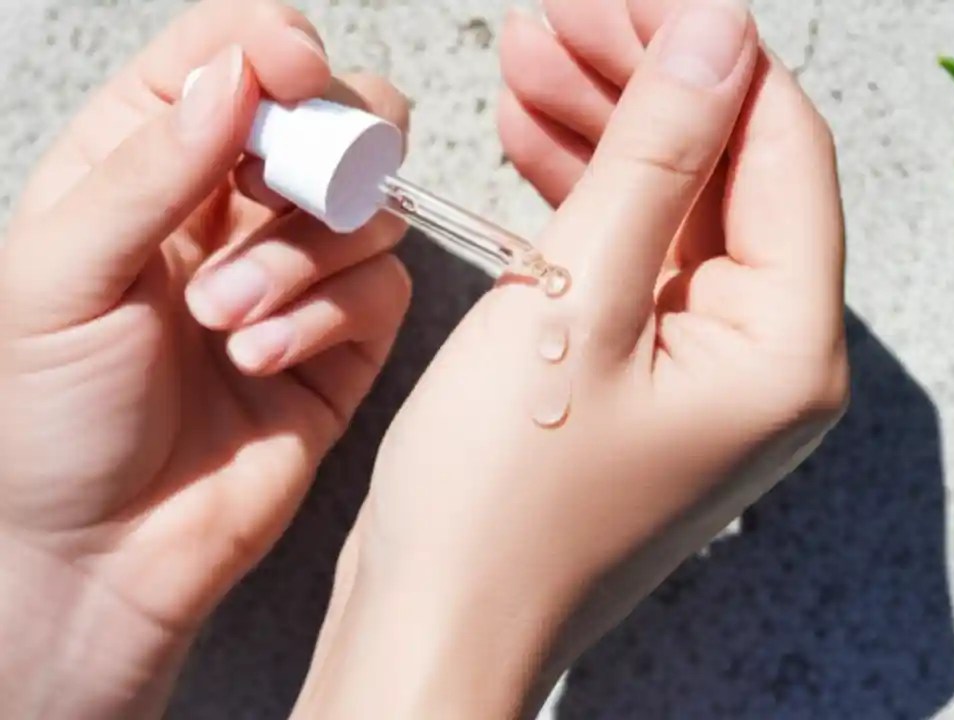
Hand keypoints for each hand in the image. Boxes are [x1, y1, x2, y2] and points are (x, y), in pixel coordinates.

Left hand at [0, 0, 409, 714]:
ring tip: (226, 323)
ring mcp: (299, 272)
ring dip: (303, 257)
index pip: (231, 54)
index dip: (274, 46)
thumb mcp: (60, 275)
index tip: (292, 71)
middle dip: (325, 147)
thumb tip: (240, 71)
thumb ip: (151, 166)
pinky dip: (328, 317)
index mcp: (145, 159)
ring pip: (370, 201)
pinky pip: (383, 287)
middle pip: (334, 111)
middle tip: (282, 195)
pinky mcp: (347, 341)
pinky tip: (259, 361)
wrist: (98, 555)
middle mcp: (232, 204)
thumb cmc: (46, 415)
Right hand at [298, 0, 847, 715]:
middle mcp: (771, 357)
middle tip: (561, 15)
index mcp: (786, 346)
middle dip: (648, 82)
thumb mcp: (575, 299)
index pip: (782, 148)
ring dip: (610, 128)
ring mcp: (713, 369)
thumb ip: (656, 155)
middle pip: (732, 171)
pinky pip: (641, 259)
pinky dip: (591, 196)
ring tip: (528, 53)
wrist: (437, 625)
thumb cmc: (496, 503)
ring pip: (679, 208)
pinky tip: (532, 134)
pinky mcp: (656, 376)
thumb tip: (716, 31)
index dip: (709, 53)